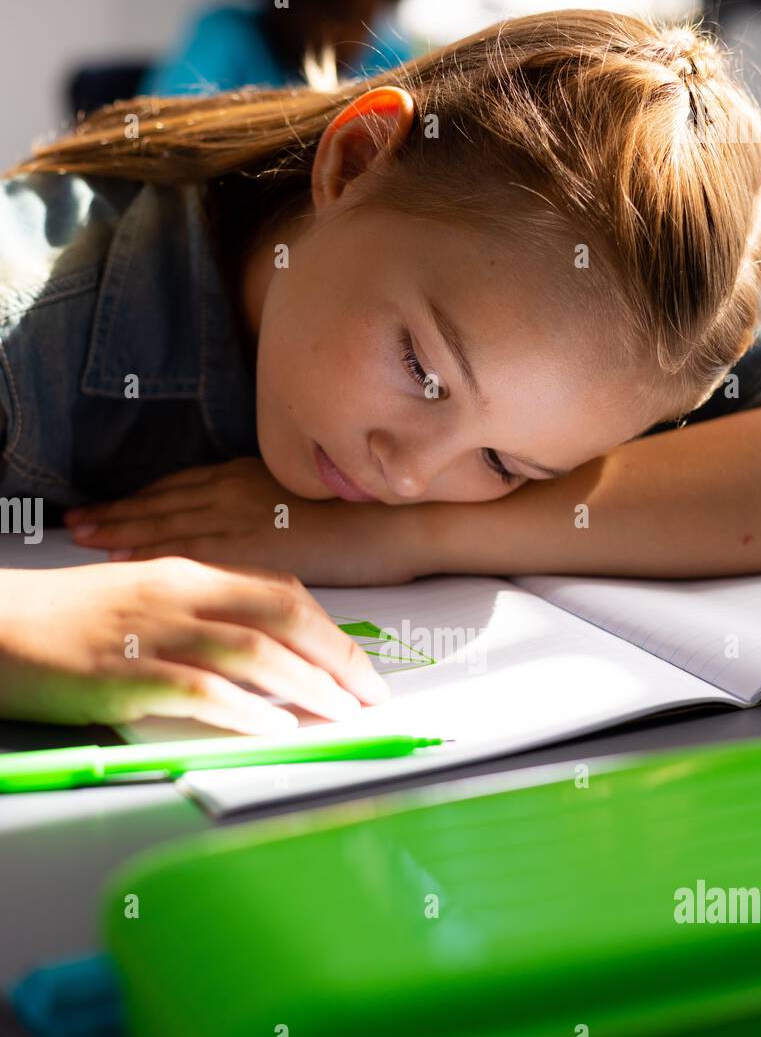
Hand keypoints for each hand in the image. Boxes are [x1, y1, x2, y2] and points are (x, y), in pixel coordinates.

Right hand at [0, 558, 389, 731]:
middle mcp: (177, 596)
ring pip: (251, 651)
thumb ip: (202, 618)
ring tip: (341, 713)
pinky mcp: (125, 677)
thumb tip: (262, 654)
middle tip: (370, 694)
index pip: (279, 591)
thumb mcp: (144, 603)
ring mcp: (152, 635)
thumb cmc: (67, 622)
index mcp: (186, 574)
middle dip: (336, 655)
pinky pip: (200, 691)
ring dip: (306, 684)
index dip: (328, 629)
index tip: (359, 664)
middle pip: (280, 614)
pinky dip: (245, 711)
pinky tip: (275, 728)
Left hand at [64, 458, 427, 584]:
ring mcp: (244, 512)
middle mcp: (241, 487)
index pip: (184, 486)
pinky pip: (189, 548)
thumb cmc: (372, 516)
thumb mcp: (312, 502)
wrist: (405, 520)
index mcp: (255, 474)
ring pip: (167, 520)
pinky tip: (129, 562)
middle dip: (120, 512)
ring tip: (87, 539)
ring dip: (123, 529)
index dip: (145, 498)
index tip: (112, 507)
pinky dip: (154, 552)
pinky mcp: (253, 542)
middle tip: (79, 523)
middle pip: (166, 500)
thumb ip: (276, 511)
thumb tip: (258, 531)